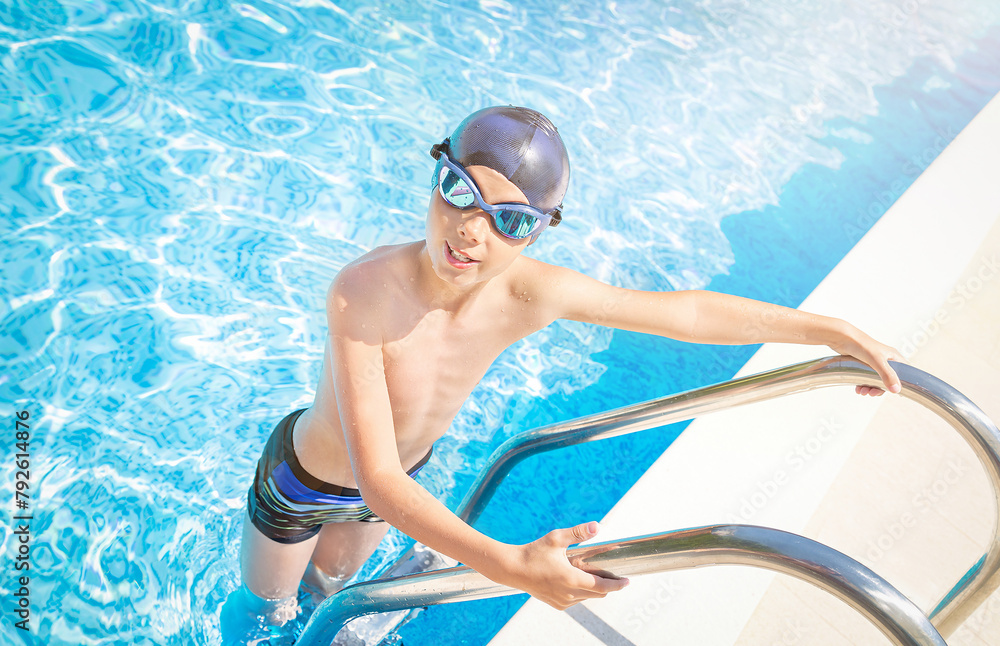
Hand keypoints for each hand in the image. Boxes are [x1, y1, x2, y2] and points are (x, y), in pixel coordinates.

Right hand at [503, 521, 628, 609]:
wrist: (512, 569)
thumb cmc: (533, 552)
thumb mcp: (556, 538)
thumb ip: (578, 532)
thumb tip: (597, 526)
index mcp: (571, 579)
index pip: (602, 587)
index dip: (617, 585)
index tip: (628, 581)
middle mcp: (568, 594)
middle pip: (598, 594)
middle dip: (608, 585)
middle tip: (613, 572)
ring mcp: (562, 601)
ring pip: (587, 597)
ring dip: (594, 588)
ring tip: (593, 573)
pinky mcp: (557, 604)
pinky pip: (576, 600)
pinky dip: (582, 592)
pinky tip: (578, 579)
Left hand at [830, 326, 904, 396]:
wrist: (841, 338)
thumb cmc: (861, 345)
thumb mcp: (877, 361)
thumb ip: (887, 375)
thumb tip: (897, 390)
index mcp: (893, 357)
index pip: (903, 373)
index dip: (899, 384)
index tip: (892, 392)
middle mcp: (885, 360)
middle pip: (888, 379)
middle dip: (879, 388)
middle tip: (871, 393)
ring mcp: (874, 362)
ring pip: (875, 380)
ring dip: (870, 388)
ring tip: (862, 391)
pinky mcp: (863, 364)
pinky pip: (866, 378)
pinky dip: (863, 384)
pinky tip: (858, 389)